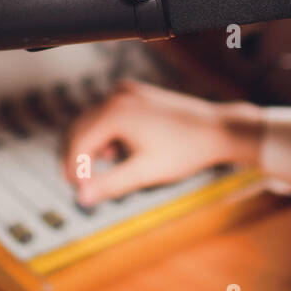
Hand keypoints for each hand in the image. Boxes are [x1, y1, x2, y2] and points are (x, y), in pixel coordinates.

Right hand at [61, 78, 263, 205]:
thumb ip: (110, 184)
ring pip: (92, 120)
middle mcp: (117, 97)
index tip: (78, 190)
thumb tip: (81, 198)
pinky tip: (117, 151)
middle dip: (77, 156)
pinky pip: (108, 112)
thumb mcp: (145, 172)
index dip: (73, 168)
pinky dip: (104, 132)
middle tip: (79, 183)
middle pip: (80, 128)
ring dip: (90, 144)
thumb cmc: (185, 150)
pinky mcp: (136, 94)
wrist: (217, 129)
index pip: (78, 142)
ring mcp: (127, 92)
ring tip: (100, 170)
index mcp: (115, 113)